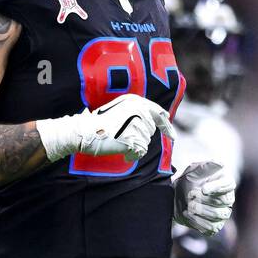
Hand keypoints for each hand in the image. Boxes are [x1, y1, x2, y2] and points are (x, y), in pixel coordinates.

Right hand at [37, 93, 174, 164]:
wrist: (85, 131)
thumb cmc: (99, 123)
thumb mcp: (120, 110)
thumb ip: (137, 113)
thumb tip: (157, 121)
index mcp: (137, 102)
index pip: (159, 114)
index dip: (167, 126)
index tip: (172, 136)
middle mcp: (139, 110)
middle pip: (150, 132)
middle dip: (139, 138)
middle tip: (121, 136)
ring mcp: (136, 124)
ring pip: (145, 143)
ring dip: (133, 147)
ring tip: (118, 142)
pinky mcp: (132, 138)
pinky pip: (139, 152)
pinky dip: (131, 155)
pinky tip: (121, 151)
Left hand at [173, 160, 234, 236]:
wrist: (176, 196)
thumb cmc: (189, 180)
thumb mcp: (195, 169)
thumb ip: (206, 166)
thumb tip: (220, 163)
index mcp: (225, 183)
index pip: (227, 185)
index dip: (217, 187)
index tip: (203, 189)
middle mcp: (227, 199)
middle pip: (224, 202)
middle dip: (206, 200)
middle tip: (190, 195)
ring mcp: (221, 214)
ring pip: (219, 215)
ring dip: (202, 211)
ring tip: (189, 205)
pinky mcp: (213, 226)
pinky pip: (212, 228)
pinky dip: (199, 222)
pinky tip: (187, 214)